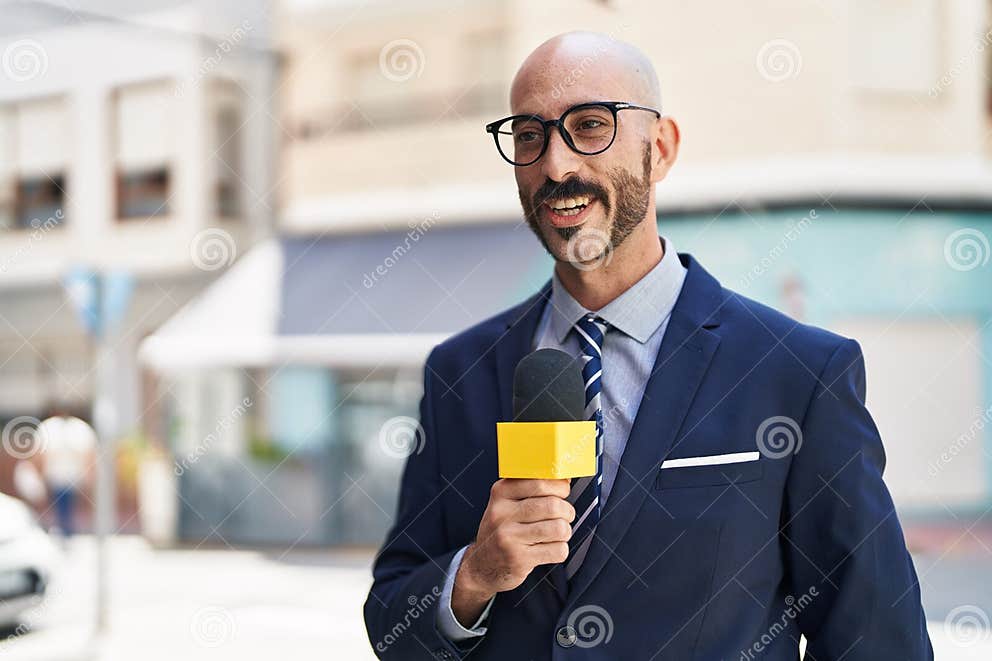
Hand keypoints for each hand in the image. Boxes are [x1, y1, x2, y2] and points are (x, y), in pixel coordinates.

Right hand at [451, 478, 573, 626]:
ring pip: (558, 528)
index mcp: (500, 493)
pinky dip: (560, 550)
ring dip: (565, 531)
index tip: (563, 491)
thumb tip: (564, 479)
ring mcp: (509, 538)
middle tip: (564, 515)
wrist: (482, 565)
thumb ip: (530, 488)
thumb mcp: (505, 503)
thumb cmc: (501, 530)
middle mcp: (502, 514)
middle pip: (552, 505)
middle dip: (567, 510)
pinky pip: (557, 550)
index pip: (539, 483)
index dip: (560, 487)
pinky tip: (548, 548)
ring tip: (556, 533)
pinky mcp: (519, 559)